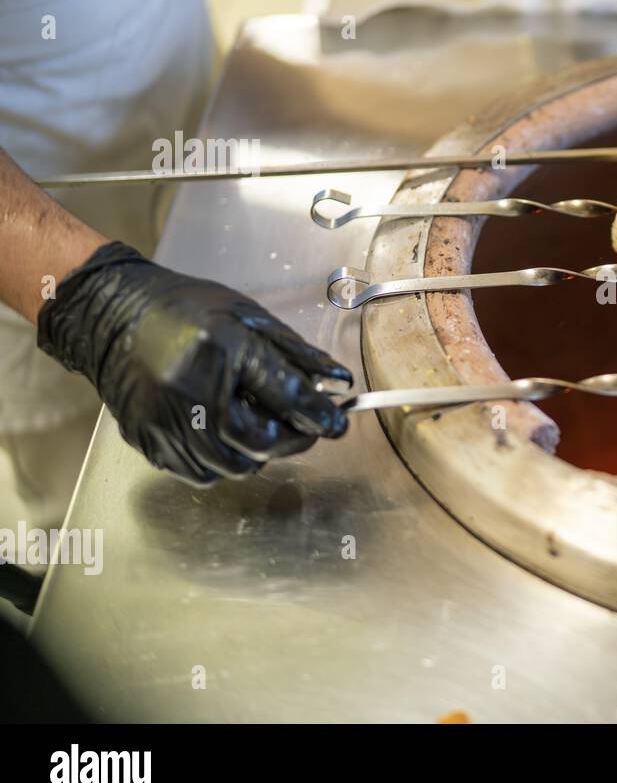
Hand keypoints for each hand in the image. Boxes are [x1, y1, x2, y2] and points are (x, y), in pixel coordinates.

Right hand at [37, 242, 350, 485]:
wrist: (112, 317)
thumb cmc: (184, 310)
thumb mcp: (247, 316)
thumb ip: (295, 354)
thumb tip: (337, 382)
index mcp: (221, 349)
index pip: (287, 395)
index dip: (320, 414)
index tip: (337, 424)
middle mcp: (191, 389)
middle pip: (262, 441)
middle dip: (293, 438)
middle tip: (303, 426)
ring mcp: (165, 420)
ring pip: (235, 465)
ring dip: (258, 451)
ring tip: (257, 422)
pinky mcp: (148, 441)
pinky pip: (202, 472)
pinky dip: (223, 460)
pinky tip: (223, 432)